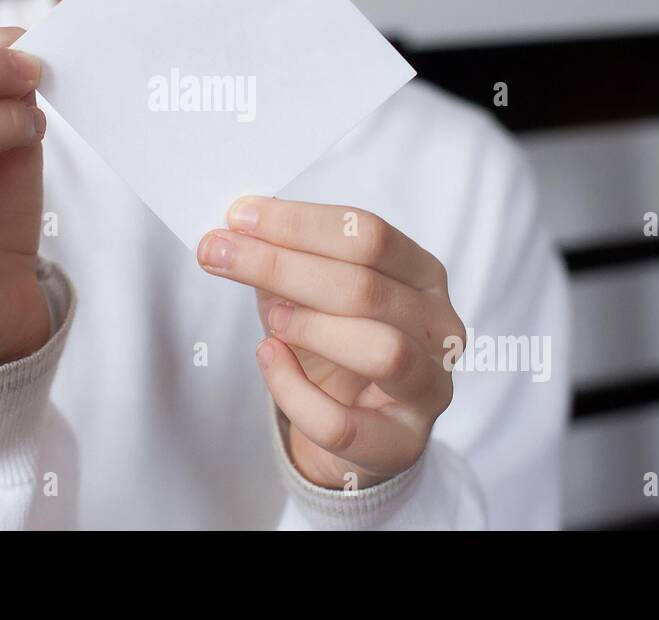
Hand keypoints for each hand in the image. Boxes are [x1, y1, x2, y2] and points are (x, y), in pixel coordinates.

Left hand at [196, 197, 464, 489]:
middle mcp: (438, 326)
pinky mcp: (401, 442)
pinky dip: (293, 390)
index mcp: (422, 273)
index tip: (239, 217)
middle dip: (282, 266)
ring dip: (312, 327)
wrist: (351, 429)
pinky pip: (341, 422)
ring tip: (269, 319)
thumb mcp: (308, 292)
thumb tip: (237, 229)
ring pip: (380, 350)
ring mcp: (428, 386)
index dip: (300, 224)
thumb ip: (284, 259)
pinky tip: (269, 360)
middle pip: (366, 286)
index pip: (369, 235)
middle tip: (220, 255)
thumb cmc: (332, 343)